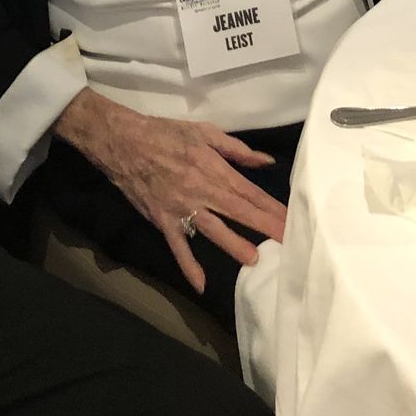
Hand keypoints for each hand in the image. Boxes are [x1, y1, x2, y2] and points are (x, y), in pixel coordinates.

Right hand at [53, 88, 285, 293]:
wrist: (123, 142)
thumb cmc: (165, 134)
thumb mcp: (204, 132)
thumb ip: (237, 149)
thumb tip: (266, 162)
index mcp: (213, 167)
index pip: (249, 191)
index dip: (271, 206)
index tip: (292, 219)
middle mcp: (200, 189)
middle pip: (238, 211)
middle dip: (264, 226)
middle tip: (288, 241)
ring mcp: (181, 207)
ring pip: (212, 229)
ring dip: (233, 244)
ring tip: (254, 260)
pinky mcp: (162, 220)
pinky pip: (177, 245)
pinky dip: (187, 264)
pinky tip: (200, 284)